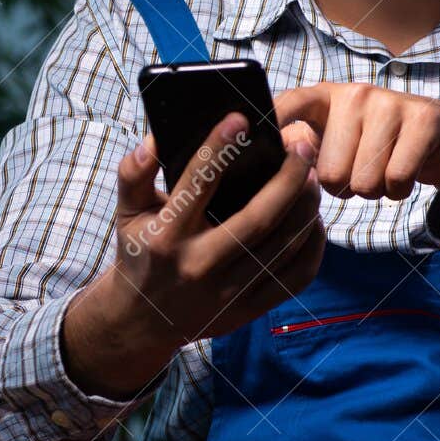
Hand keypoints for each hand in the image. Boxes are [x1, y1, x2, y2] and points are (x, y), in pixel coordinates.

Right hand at [60, 113, 324, 399]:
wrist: (142, 321)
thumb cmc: (140, 251)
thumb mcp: (126, 211)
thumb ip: (134, 172)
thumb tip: (155, 140)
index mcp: (166, 236)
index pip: (197, 185)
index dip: (219, 149)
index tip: (241, 119)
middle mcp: (198, 266)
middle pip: (258, 219)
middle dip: (288, 178)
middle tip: (303, 144)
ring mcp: (227, 293)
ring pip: (283, 247)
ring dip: (305, 207)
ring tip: (312, 175)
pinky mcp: (249, 310)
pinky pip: (296, 277)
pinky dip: (313, 245)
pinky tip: (313, 218)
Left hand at [274, 82, 439, 213]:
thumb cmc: (374, 147)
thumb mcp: (335, 141)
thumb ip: (301, 149)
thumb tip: (267, 169)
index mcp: (324, 97)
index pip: (288, 105)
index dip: (269, 124)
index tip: (247, 136)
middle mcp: (354, 93)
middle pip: (330, 172)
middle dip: (344, 186)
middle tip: (359, 168)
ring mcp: (389, 102)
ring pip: (364, 181)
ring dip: (373, 190)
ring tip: (381, 168)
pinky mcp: (423, 120)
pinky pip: (395, 181)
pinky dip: (398, 191)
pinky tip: (402, 172)